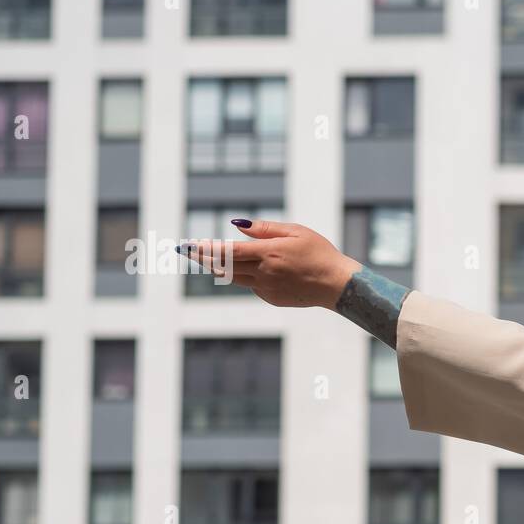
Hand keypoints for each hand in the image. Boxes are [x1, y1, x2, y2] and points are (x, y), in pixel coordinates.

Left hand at [179, 219, 359, 308]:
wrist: (337, 285)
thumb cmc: (319, 253)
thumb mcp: (296, 232)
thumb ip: (265, 229)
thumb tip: (236, 225)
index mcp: (270, 253)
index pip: (228, 251)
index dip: (206, 248)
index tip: (189, 244)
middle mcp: (264, 272)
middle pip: (224, 265)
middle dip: (204, 257)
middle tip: (187, 251)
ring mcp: (266, 288)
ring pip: (234, 277)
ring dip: (218, 267)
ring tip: (205, 259)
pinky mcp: (271, 298)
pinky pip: (251, 285)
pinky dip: (246, 276)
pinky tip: (252, 270)